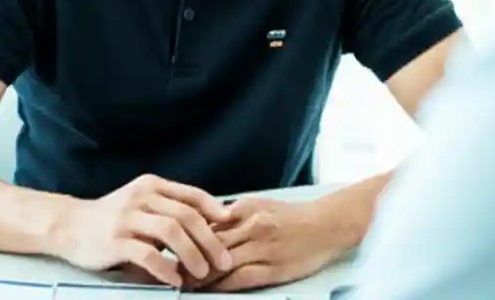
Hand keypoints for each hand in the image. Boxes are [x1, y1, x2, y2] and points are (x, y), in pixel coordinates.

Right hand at [50, 174, 234, 287]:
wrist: (69, 225)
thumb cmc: (111, 217)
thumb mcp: (141, 203)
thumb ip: (168, 210)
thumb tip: (209, 227)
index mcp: (151, 186)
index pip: (191, 195)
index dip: (214, 209)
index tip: (231, 224)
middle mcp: (141, 197)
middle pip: (186, 215)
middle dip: (210, 240)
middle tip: (223, 260)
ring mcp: (127, 218)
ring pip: (170, 231)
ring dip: (192, 254)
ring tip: (203, 272)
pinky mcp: (114, 240)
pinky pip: (147, 254)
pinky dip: (165, 267)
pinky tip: (174, 279)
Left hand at [185, 197, 346, 291]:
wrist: (328, 225)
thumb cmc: (292, 217)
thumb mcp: (259, 206)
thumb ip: (232, 216)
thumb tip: (203, 228)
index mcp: (246, 208)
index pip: (206, 224)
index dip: (185, 238)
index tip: (169, 247)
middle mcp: (252, 226)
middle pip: (210, 244)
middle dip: (186, 258)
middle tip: (167, 269)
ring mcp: (263, 248)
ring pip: (221, 263)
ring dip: (198, 275)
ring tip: (181, 283)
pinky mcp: (274, 268)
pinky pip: (240, 278)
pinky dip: (220, 285)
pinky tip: (208, 290)